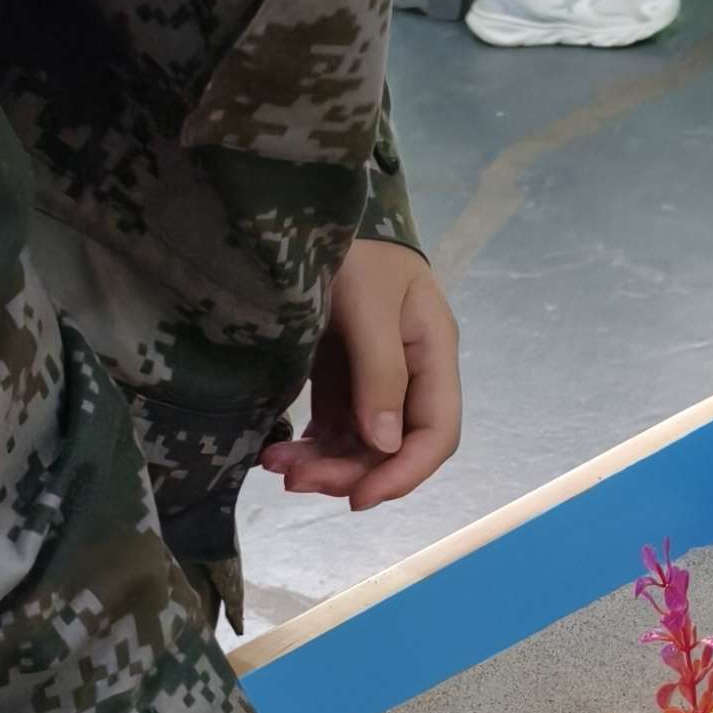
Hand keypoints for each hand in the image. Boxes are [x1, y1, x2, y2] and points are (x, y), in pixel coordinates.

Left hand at [259, 237, 460, 511]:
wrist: (311, 214)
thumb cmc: (353, 249)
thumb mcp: (366, 302)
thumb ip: (379, 371)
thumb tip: (385, 444)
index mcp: (433, 354)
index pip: (437, 433)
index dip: (404, 473)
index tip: (358, 498)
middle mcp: (410, 374)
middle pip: (394, 447)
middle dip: (349, 472)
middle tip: (294, 479)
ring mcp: (376, 378)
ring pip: (361, 445)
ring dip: (324, 465)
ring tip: (275, 465)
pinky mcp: (343, 376)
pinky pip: (333, 427)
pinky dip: (309, 447)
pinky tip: (276, 451)